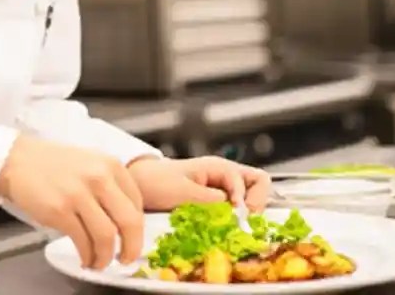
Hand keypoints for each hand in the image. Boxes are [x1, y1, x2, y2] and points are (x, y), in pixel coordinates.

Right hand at [0, 134, 144, 269]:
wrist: (18, 160)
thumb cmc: (54, 165)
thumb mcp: (91, 163)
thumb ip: (111, 186)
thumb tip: (126, 222)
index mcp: (111, 165)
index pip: (137, 204)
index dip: (138, 230)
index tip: (134, 241)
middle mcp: (99, 177)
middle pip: (129, 222)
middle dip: (132, 248)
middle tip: (126, 259)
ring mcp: (78, 194)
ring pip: (106, 236)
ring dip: (106, 257)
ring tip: (100, 262)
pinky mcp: (60, 210)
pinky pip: (82, 242)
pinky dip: (87, 256)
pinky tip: (85, 258)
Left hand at [126, 156, 270, 212]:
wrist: (136, 185)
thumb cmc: (154, 182)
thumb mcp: (183, 192)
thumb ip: (211, 201)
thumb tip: (235, 211)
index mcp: (219, 167)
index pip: (252, 180)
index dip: (247, 198)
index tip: (237, 215)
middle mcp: (224, 177)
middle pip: (258, 185)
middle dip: (255, 203)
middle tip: (241, 219)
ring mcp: (220, 189)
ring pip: (249, 198)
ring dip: (245, 212)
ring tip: (232, 224)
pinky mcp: (213, 204)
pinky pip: (233, 210)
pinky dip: (233, 219)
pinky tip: (222, 227)